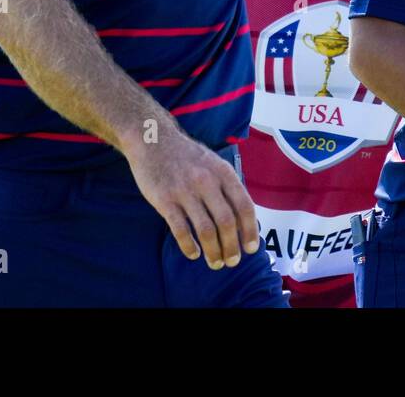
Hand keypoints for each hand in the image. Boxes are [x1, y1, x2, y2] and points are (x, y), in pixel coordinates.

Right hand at [125, 129, 260, 269]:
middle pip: (227, 222)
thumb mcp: (214, 164)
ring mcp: (185, 191)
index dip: (250, 230)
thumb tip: (243, 219)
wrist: (153, 140)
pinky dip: (189, 246)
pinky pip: (180, 230)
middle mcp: (207, 181)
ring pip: (205, 230)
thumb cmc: (187, 157)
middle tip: (232, 261)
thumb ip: (227, 187)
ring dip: (213, 251)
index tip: (252, 248)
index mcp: (223, 173)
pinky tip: (193, 254)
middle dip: (232, 246)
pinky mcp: (164, 200)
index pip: (244, 206)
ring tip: (215, 263)